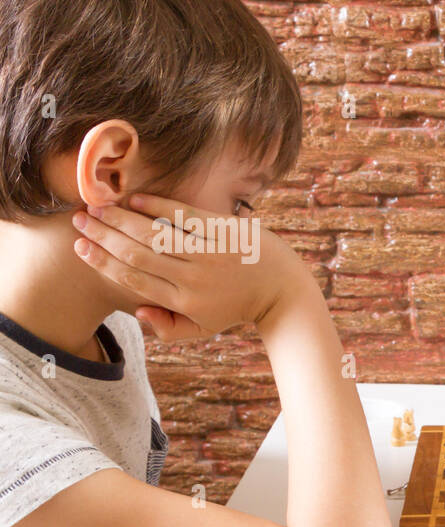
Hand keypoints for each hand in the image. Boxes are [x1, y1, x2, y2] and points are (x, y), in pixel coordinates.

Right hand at [72, 194, 306, 340]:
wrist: (282, 290)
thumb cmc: (237, 307)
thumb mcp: (204, 328)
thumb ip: (168, 328)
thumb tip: (138, 311)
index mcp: (184, 301)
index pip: (133, 279)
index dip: (102, 262)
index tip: (80, 246)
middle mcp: (193, 278)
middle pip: (137, 254)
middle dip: (103, 236)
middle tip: (80, 220)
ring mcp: (210, 254)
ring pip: (155, 233)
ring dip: (121, 218)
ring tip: (98, 206)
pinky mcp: (224, 232)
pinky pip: (184, 215)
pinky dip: (157, 205)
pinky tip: (134, 198)